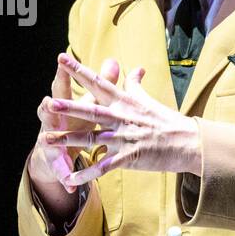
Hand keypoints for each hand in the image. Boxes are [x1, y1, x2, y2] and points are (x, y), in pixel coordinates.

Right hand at [31, 54, 121, 193]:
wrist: (57, 152)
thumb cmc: (75, 121)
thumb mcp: (89, 103)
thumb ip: (101, 84)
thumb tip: (114, 60)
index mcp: (62, 106)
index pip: (62, 87)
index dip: (62, 74)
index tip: (61, 60)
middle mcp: (53, 122)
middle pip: (49, 111)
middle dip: (48, 107)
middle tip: (48, 102)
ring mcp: (51, 142)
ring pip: (49, 140)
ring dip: (50, 141)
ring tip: (47, 141)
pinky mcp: (55, 162)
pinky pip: (60, 170)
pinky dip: (64, 176)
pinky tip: (69, 184)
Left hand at [42, 52, 201, 183]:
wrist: (187, 142)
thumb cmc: (167, 121)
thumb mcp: (148, 100)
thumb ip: (136, 85)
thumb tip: (136, 68)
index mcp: (125, 102)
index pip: (98, 82)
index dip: (79, 71)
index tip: (61, 58)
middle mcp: (122, 117)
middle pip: (91, 111)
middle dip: (69, 108)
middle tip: (49, 103)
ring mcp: (125, 137)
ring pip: (91, 139)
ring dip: (68, 141)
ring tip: (47, 141)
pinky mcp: (129, 156)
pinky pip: (104, 166)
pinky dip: (88, 172)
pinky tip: (72, 177)